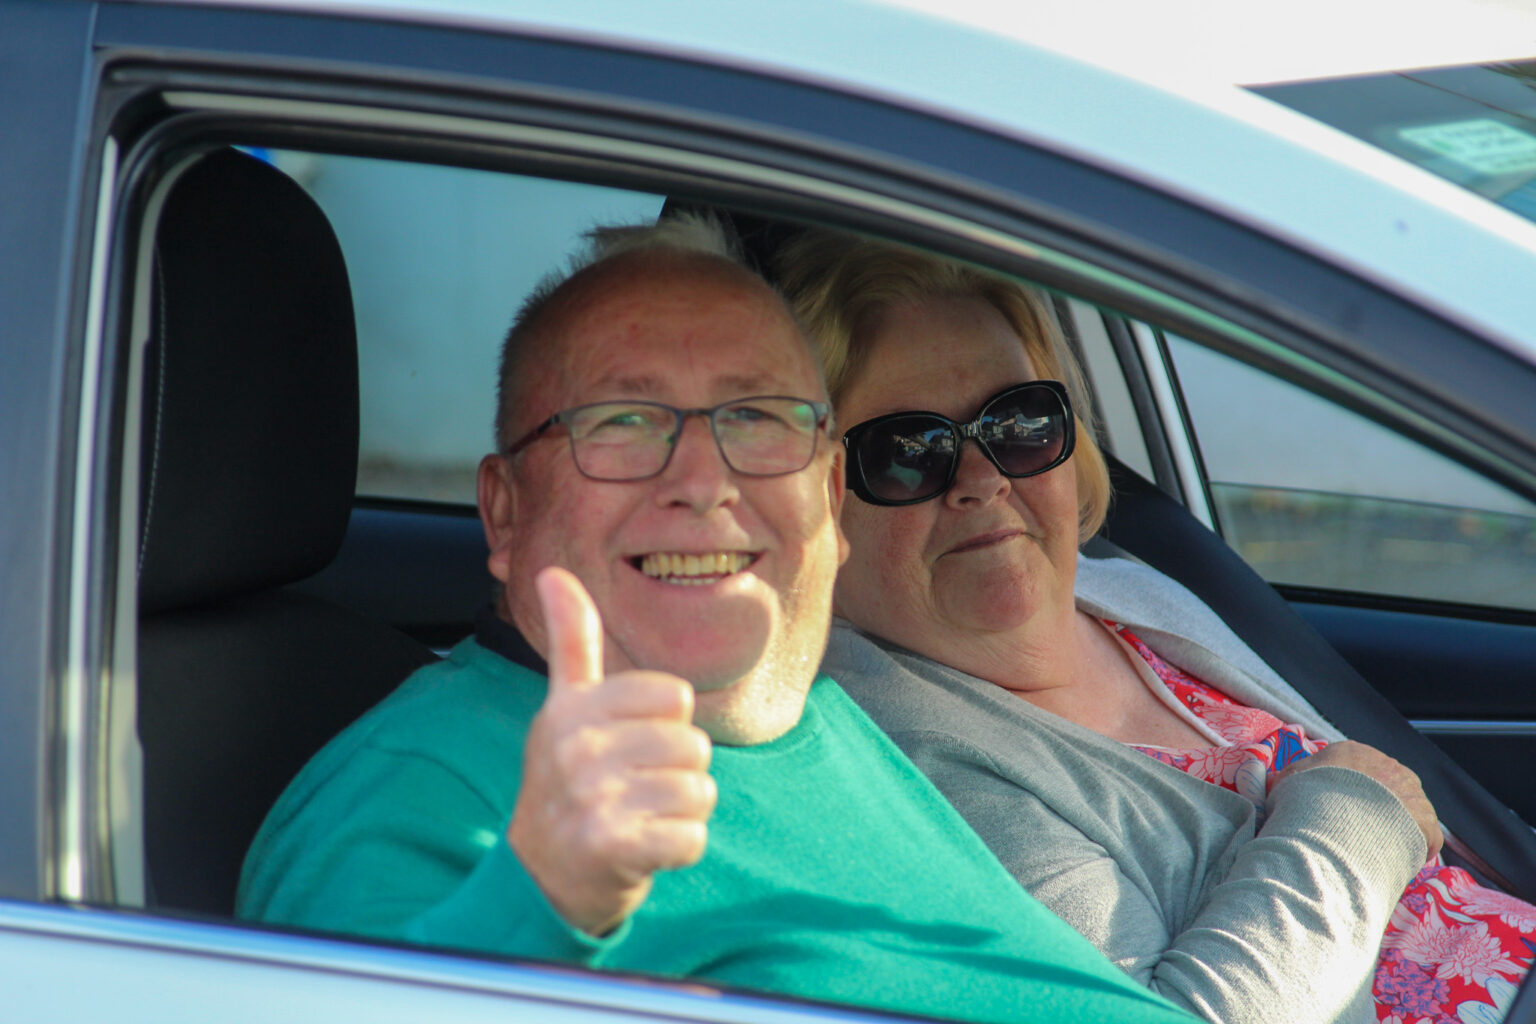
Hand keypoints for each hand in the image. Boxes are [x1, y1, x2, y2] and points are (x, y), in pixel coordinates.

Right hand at [507, 566, 716, 934]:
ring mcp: (592, 798)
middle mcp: (578, 748)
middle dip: (678, 773)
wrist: (540, 877)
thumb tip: (552, 572)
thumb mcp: (562, 708)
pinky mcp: (611, 846)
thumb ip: (571, 639)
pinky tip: (647, 848)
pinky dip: (680, 849)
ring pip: (699, 790)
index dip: (668, 723)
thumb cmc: (567, 782)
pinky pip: (692, 836)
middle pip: (693, 745)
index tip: (631, 743)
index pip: (676, 695)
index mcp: (572, 709)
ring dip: (682, 813)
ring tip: (641, 818)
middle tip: (635, 790)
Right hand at [1276, 740, 1441, 858]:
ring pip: (1407, 811)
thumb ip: (1290, 779)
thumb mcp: (1286, 783)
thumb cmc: (1306, 801)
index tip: (1338, 810)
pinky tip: (1394, 861)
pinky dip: (1412, 850)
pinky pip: (1423, 838)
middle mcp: (1389, 766)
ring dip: (1395, 828)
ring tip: (1375, 849)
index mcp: (1354, 752)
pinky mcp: (1428, 823)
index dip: (1347, 791)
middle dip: (1375, 808)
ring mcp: (1413, 794)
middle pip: (1385, 787)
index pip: (1356, 769)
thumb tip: (1278, 781)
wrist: (1336, 828)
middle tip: (1356, 831)